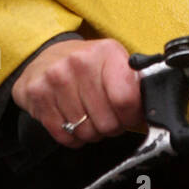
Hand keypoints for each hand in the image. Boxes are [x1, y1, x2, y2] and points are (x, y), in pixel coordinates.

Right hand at [12, 38, 144, 146]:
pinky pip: (64, 136)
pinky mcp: (37, 94)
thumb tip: (152, 109)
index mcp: (106, 52)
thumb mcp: (114, 63)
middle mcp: (79, 62)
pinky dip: (72, 136)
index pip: (126, 99)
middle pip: (106, 122)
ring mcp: (55, 78)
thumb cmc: (86, 65)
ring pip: (85, 132)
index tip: (128, 115)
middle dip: (110, 126)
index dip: (130, 116)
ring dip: (90, 131)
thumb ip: (134, 84)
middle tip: (105, 116)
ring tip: (87, 115)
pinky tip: (71, 119)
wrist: (46, 57)